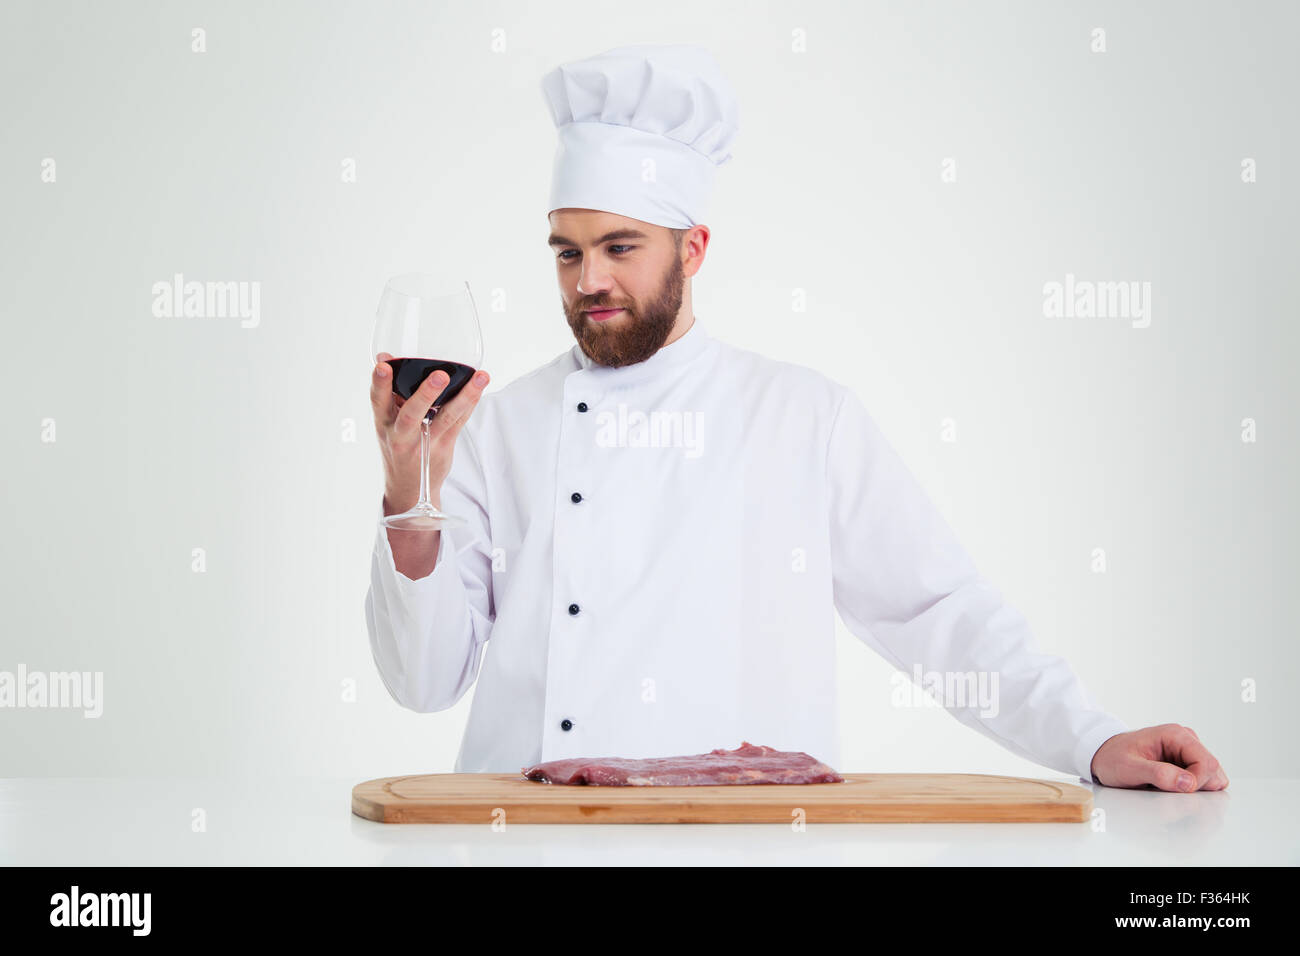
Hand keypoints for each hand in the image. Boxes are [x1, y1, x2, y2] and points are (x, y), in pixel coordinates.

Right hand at [370, 352, 488, 513]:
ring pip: (445, 418)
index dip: (379, 383)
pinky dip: (470, 403)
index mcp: (383, 423)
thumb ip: (388, 391)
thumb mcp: (386, 421)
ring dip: (463, 396)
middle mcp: (402, 435)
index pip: (377, 401)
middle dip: (425, 394)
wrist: (408, 490)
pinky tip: (479, 387)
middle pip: (412, 414)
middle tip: (439, 375)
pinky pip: (459, 422)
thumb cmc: (398, 445)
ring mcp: (425, 443)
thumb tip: (384, 356)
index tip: (383, 365)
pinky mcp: (444, 446)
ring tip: (479, 377)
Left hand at [1090, 724, 1227, 790]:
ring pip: (1211, 777)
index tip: (1178, 791)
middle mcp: (1186, 740)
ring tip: (1167, 788)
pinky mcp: (1186, 763)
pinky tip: (1171, 788)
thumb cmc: (1113, 758)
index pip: (1207, 763)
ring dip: (1195, 789)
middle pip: (1213, 771)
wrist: (1102, 754)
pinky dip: (1191, 789)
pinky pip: (1201, 781)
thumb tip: (1188, 783)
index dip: (1197, 782)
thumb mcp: (1129, 768)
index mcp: (1175, 735)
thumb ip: (1159, 774)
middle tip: (1169, 792)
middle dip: (1197, 787)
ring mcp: (1188, 752)